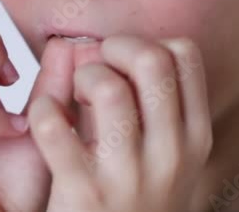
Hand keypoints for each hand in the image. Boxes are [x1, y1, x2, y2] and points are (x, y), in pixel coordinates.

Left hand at [28, 35, 212, 211]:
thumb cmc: (137, 204)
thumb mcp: (169, 161)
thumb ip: (158, 110)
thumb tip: (119, 46)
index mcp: (195, 138)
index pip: (185, 55)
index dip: (149, 42)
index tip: (126, 63)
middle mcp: (171, 154)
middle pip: (151, 60)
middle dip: (114, 47)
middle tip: (96, 66)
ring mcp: (129, 176)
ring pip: (107, 88)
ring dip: (83, 77)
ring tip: (75, 96)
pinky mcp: (84, 195)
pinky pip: (55, 128)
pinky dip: (43, 111)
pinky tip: (44, 117)